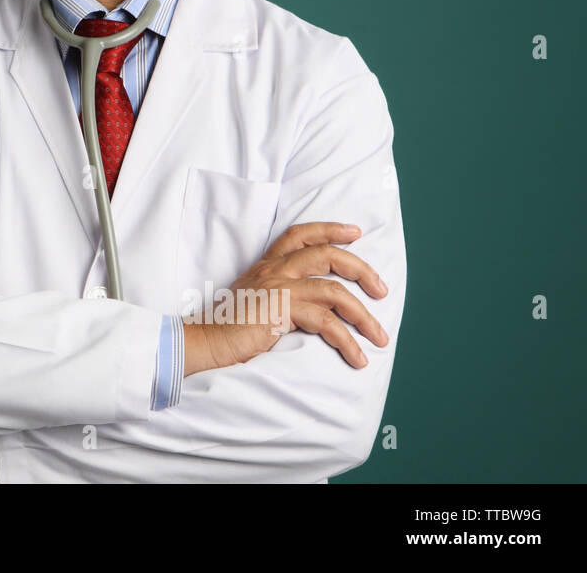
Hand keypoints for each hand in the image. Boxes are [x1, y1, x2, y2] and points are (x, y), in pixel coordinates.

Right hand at [184, 222, 389, 374]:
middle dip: (361, 270)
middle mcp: (273, 270)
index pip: (299, 235)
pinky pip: (326, 322)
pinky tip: (357, 357)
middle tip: (382, 290)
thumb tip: (311, 306)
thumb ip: (277, 293)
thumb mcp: (252, 300)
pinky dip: (347, 340)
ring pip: (334, 291)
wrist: (204, 341)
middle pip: (327, 255)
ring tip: (379, 336)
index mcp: (266, 265)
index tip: (355, 232)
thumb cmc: (227, 327)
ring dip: (363, 315)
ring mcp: (277, 288)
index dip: (329, 229)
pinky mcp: (280, 311)